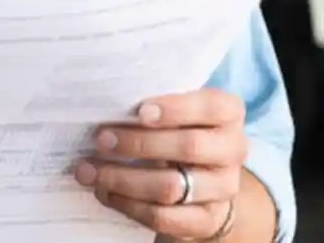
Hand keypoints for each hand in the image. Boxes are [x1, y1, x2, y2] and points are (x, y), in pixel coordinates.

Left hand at [76, 90, 246, 240]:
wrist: (201, 179)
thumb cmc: (177, 129)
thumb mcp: (175, 109)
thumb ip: (153, 105)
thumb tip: (106, 103)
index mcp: (228, 113)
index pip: (211, 106)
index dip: (176, 109)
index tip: (140, 111)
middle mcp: (233, 149)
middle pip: (189, 147)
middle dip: (139, 143)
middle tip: (101, 139)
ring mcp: (223, 188)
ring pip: (171, 186)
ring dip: (123, 178)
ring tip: (89, 170)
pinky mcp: (207, 220)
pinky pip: (163, 216)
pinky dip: (128, 204)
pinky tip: (105, 191)